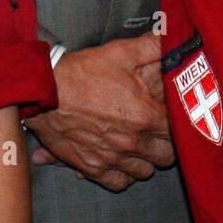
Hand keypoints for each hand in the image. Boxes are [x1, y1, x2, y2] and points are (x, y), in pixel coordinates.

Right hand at [27, 34, 174, 191]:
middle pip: (166, 156)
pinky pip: (120, 183)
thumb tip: (173, 39)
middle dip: (165, 143)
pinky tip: (121, 160)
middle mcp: (133, 143)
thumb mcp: (120, 52)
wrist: (44, 91)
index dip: (178, 123)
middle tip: (157, 131)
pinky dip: (124, 175)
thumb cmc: (83, 72)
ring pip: (145, 172)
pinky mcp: (93, 168)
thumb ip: (152, 47)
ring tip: (140, 145)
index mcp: (145, 116)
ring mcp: (112, 158)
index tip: (172, 116)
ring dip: (146, 159)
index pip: (178, 131)